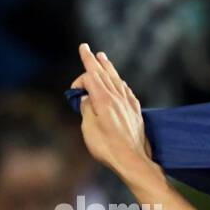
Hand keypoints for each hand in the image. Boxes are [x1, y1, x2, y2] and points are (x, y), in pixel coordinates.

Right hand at [72, 44, 153, 179]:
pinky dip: (120, 83)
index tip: (73, 87)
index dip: (80, 77)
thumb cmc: (108, 148)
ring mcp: (128, 105)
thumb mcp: (89, 128)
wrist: (133, 161)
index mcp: (104, 100)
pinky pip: (127, 91)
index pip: (91, 77)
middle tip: (86, 48)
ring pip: (117, 80)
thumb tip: (86, 99)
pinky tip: (120, 82)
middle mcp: (118, 98)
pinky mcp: (135, 112)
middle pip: (103, 74)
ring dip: (108, 68)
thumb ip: (86, 109)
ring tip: (103, 57)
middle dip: (93, 60)